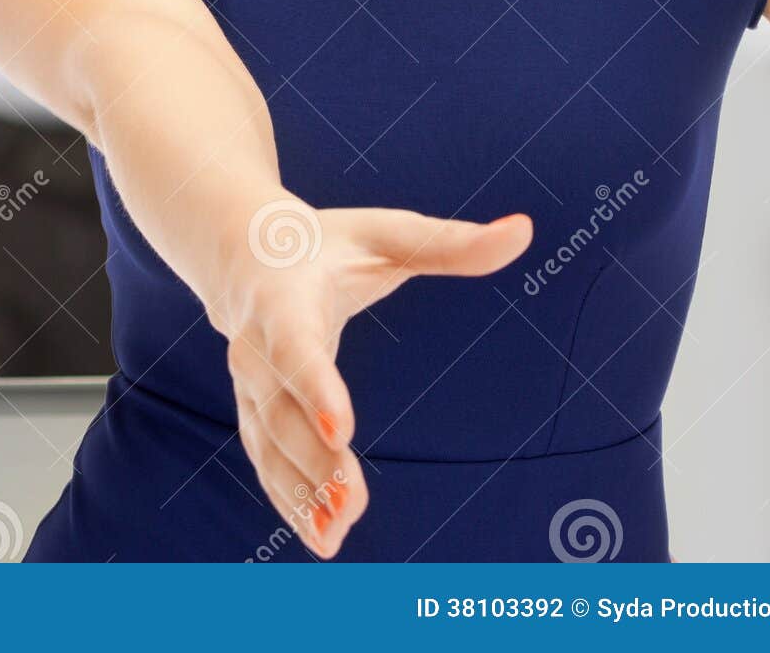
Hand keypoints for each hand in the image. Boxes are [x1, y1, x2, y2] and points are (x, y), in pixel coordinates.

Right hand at [209, 200, 532, 559]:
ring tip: (335, 535)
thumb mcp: (387, 234)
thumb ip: (452, 242)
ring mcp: (250, 383)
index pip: (295, 344)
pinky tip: (321, 538)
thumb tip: (525, 231)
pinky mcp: (253, 410)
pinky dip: (287, 500)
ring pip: (269, 443)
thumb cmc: (330, 242)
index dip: (314, 386)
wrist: (244, 252)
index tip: (339, 430)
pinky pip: (265, 460)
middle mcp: (256, 344)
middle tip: (349, 503)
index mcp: (285, 295)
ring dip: (299, 490)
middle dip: (311, 458)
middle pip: (280, 408)